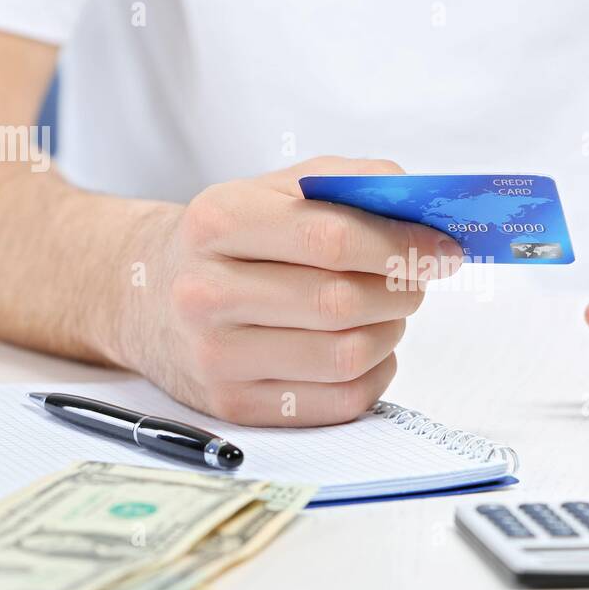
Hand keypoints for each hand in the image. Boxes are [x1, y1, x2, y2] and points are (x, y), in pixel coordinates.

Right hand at [110, 157, 463, 424]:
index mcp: (218, 221)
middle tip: (419, 279)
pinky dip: (375, 374)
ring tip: (388, 311)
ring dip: (391, 332)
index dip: (402, 245)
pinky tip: (366, 350)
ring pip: (346, 355)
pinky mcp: (234, 407)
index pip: (332, 238)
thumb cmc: (229, 239)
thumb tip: (423, 205)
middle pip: (342, 302)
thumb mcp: (273, 189)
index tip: (444, 249)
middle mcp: (206, 292)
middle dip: (402, 289)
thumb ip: (348, 182)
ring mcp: (216, 357)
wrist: (144, 294)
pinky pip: (339, 401)